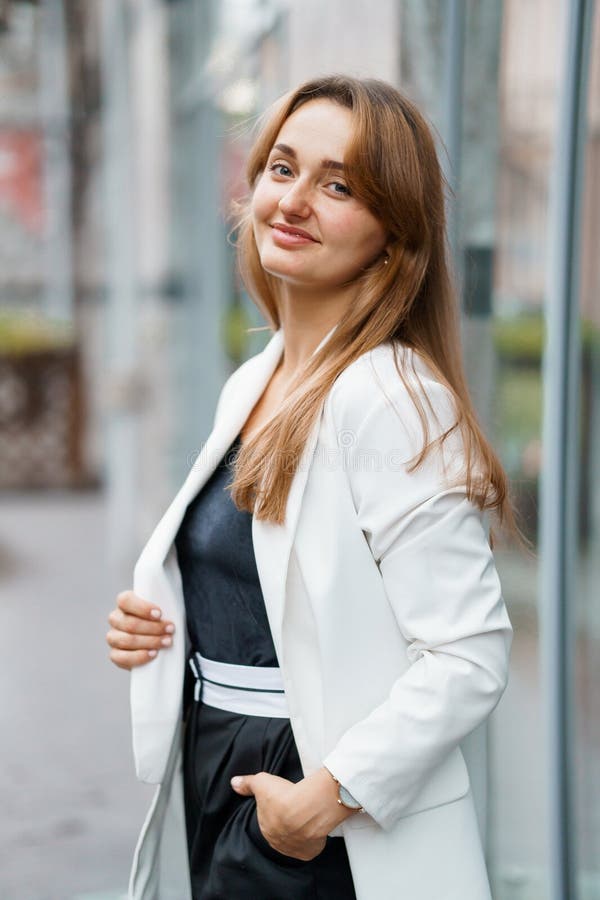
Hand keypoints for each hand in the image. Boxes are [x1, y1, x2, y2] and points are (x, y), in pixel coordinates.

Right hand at [106, 590, 174, 669]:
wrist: (160, 639)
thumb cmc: (162, 619)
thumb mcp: (164, 608)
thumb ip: (164, 603)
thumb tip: (172, 606)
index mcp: (125, 603)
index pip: (125, 600)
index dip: (142, 608)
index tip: (159, 614)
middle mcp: (116, 619)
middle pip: (129, 623)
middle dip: (153, 628)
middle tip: (170, 630)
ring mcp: (113, 637)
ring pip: (126, 640)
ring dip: (149, 642)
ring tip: (166, 642)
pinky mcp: (115, 655)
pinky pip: (121, 658)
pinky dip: (138, 657)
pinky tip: (153, 653)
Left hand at [230, 767, 358, 860]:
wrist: (308, 808)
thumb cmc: (284, 796)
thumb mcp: (262, 782)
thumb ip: (247, 783)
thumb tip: (233, 783)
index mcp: (265, 829)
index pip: (268, 821)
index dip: (275, 810)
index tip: (283, 802)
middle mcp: (277, 843)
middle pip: (281, 832)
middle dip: (286, 822)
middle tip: (295, 807)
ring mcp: (294, 849)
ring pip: (296, 840)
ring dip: (299, 831)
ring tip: (307, 816)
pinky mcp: (310, 852)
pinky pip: (311, 847)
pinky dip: (313, 839)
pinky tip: (314, 827)